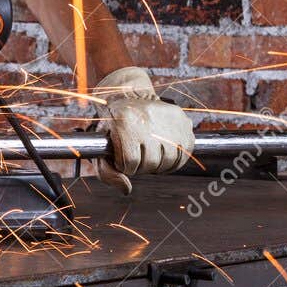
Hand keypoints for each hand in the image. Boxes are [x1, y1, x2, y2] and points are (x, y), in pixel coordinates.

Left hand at [94, 66, 194, 193]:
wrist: (130, 96)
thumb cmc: (113, 126)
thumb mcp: (102, 145)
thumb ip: (107, 172)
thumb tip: (126, 190)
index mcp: (124, 123)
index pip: (129, 162)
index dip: (125, 167)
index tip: (122, 160)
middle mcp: (148, 119)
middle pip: (150, 163)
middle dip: (142, 167)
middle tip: (137, 159)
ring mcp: (168, 119)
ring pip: (168, 161)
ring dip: (158, 165)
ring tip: (149, 156)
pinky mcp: (183, 122)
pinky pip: (184, 154)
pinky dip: (173, 161)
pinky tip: (162, 155)